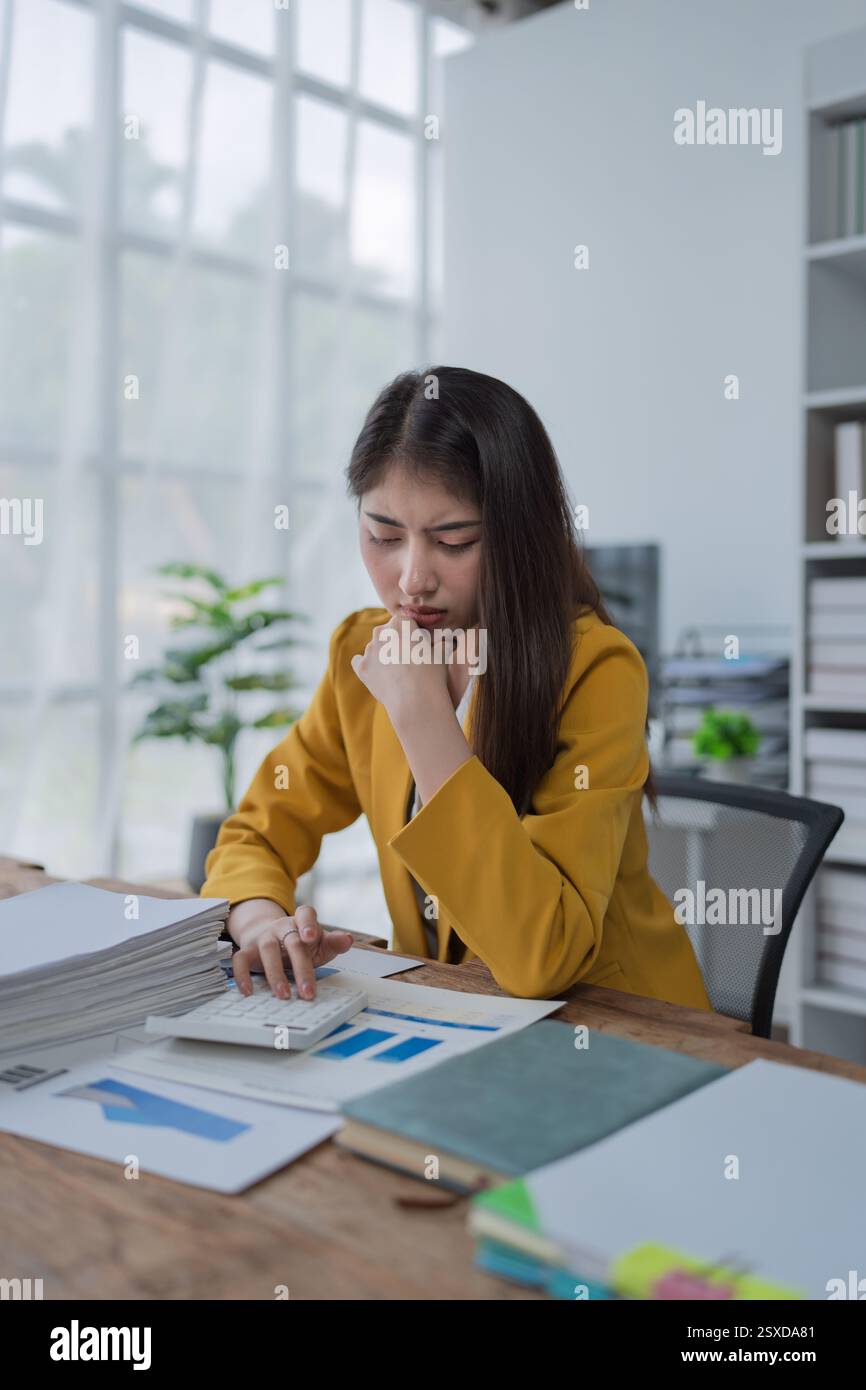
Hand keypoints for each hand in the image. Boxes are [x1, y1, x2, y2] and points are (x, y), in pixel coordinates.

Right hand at [230, 903, 352, 999]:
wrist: (271, 937)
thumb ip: (333, 942)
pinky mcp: (248, 950)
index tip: (311, 937)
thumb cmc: (301, 943)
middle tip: (308, 992)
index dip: (308, 924)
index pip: (306, 914)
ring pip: (267, 950)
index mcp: (302, 920)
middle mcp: (281, 926)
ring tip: (284, 995)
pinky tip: (248, 992)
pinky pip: (241, 960)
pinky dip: (242, 975)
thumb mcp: (320, 943)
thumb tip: (348, 940)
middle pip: (292, 942)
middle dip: (301, 967)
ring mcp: (263, 937)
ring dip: (275, 974)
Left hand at [350, 613, 451, 721]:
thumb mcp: (441, 653)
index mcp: (401, 623)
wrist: (416, 700)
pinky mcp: (362, 667)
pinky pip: (360, 661)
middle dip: (395, 642)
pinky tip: (378, 674)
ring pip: (374, 648)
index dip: (412, 634)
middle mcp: (381, 632)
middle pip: (387, 633)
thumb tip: (444, 640)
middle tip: (408, 659)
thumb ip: (440, 642)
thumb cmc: (432, 675)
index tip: (419, 646)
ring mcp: (369, 650)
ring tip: (397, 672)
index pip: (404, 622)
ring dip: (382, 655)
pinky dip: (367, 666)